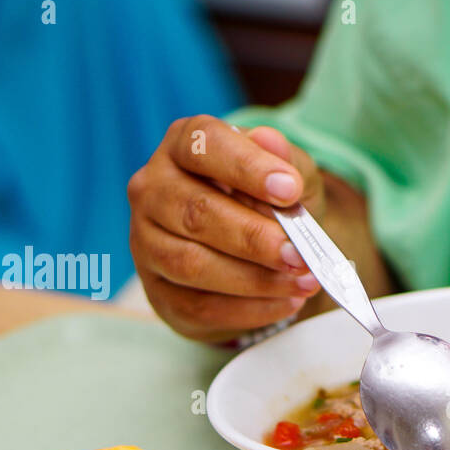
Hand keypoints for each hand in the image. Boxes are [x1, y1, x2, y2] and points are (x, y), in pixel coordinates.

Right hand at [127, 116, 325, 341]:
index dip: (247, 168)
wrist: (256, 253)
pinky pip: (200, 305)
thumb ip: (287, 160)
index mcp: (182, 147)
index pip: (203, 146)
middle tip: (300, 255)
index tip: (289, 189)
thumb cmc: (268, 203)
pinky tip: (286, 302)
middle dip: (254, 238)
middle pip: (195, 213)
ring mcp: (147, 243)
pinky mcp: (158, 292)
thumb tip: (271, 140)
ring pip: (192, 264)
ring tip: (302, 282)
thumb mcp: (290, 177)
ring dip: (255, 279)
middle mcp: (153, 190)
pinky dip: (250, 309)